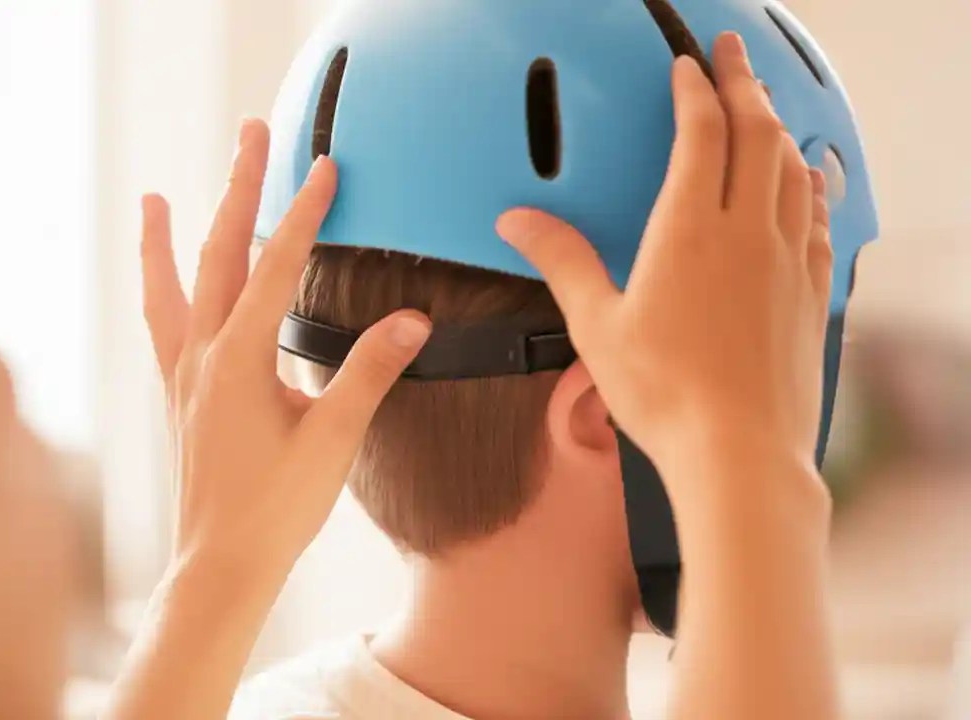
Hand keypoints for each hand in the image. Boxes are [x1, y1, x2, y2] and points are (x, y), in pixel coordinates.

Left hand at [141, 119, 431, 583]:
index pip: (275, 268)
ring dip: (169, 238)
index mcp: (238, 360)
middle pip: (217, 255)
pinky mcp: (180, 397)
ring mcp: (182, 377)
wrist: (221, 565)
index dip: (303, 214)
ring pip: (171, 288)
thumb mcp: (333, 439)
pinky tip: (164, 284)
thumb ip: (368, 372)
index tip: (324, 167)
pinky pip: (161, 326)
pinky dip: (158, 290)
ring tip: (154, 198)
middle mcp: (200, 357)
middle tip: (251, 136)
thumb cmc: (275, 510)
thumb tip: (411, 319)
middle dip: (237, 190)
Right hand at [497, 33, 831, 485]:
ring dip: (776, 128)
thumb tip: (516, 221)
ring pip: (792, 169)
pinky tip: (802, 184)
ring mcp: (786, 260)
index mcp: (690, 231)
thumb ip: (561, 260)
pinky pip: (815, 218)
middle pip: (756, 133)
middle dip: (743, 84)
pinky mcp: (810, 291)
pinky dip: (807, 185)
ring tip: (762, 110)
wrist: (739, 453)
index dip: (694, 90)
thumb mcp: (595, 326)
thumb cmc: (664, 394)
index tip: (687, 66)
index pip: (701, 133)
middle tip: (730, 56)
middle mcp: (746, 233)